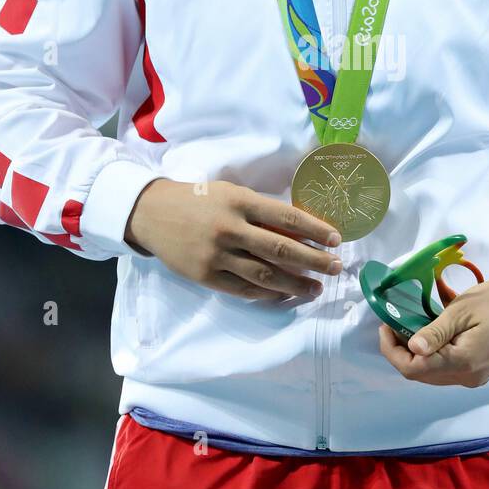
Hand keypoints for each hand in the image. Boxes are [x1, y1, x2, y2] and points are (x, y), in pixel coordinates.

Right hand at [125, 177, 342, 301]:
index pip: (287, 218)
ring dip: (296, 284)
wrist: (152, 213)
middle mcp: (231, 228)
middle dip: (314, 261)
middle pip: (282, 250)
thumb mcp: (231, 194)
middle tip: (336, 268)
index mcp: (240, 202)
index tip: (337, 240)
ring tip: (316, 288)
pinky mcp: (206, 276)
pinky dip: (268, 293)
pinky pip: (244, 289)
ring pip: (266, 275)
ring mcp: (217, 255)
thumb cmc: (200, 200)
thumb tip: (300, 232)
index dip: (315, 230)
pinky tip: (285, 294)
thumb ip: (261, 211)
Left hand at [377, 260, 488, 387]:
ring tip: (409, 326)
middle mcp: (468, 377)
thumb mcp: (462, 310)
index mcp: (464, 362)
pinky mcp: (478, 372)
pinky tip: (429, 334)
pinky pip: (446, 368)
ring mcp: (474, 377)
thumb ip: (435, 332)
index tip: (385, 326)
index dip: (392, 350)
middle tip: (394, 323)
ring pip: (432, 374)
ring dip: (416, 353)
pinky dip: (432, 353)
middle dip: (401, 352)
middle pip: (421, 375)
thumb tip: (411, 350)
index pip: (414, 369)